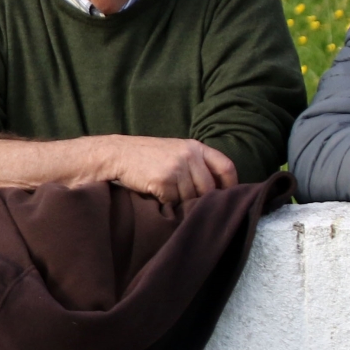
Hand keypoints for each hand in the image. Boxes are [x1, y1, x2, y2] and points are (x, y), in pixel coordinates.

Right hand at [104, 136, 237, 203]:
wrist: (118, 154)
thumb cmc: (147, 156)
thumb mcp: (176, 151)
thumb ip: (196, 164)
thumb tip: (216, 189)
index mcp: (195, 147)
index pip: (225, 167)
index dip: (230, 185)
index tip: (228, 197)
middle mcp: (189, 155)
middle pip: (208, 188)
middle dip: (200, 198)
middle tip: (188, 201)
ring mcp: (176, 168)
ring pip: (191, 197)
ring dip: (181, 201)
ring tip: (168, 193)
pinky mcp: (163, 181)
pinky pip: (173, 201)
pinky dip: (166, 202)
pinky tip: (156, 192)